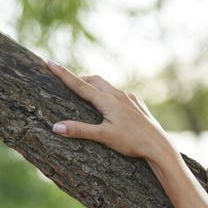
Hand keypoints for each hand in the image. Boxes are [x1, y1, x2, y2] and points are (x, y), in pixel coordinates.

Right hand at [47, 60, 170, 158]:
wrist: (158, 145)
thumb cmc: (131, 142)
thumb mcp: (103, 137)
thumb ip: (79, 130)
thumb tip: (55, 127)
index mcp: (107, 100)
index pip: (79, 84)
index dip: (63, 74)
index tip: (49, 62)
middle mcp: (118, 94)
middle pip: (94, 80)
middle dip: (79, 79)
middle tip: (66, 81)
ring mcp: (129, 98)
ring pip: (107, 86)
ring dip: (94, 87)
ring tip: (86, 94)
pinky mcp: (137, 104)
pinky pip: (119, 95)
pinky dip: (109, 95)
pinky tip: (110, 106)